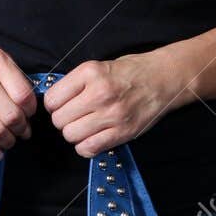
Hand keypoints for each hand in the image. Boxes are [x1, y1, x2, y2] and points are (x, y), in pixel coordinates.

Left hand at [43, 55, 177, 158]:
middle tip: (74, 116)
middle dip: (63, 120)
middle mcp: (100, 93)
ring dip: (74, 134)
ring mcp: (112, 114)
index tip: (61, 105)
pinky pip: (89, 148)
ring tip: (85, 126)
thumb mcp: (98, 66)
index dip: (53, 105)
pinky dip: (86, 147)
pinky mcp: (123, 132)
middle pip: (59, 120)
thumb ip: (75, 83)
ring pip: (71, 135)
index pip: (52, 99)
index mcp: (90, 73)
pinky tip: (92, 137)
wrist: (163, 79)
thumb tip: (53, 102)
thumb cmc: (130, 72)